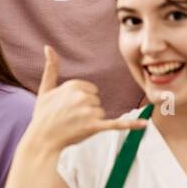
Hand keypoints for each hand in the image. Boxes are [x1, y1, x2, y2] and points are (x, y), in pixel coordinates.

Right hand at [27, 46, 145, 151]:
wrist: (41, 140)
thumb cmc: (42, 115)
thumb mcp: (45, 89)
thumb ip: (51, 67)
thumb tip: (48, 47)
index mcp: (74, 84)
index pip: (91, 90)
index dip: (80, 100)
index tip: (67, 107)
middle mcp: (82, 96)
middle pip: (97, 100)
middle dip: (86, 110)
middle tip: (69, 117)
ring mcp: (89, 112)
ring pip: (101, 112)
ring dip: (91, 120)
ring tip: (74, 125)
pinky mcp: (95, 127)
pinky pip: (117, 124)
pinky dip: (132, 125)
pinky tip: (145, 124)